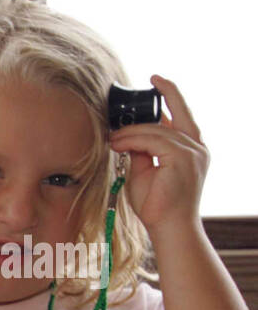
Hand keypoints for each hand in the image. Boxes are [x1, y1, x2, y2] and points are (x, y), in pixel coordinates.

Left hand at [108, 75, 207, 232]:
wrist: (168, 227)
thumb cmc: (156, 205)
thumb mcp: (145, 172)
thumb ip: (141, 152)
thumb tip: (127, 136)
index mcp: (191, 149)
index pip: (181, 116)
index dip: (170, 97)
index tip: (156, 82)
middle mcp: (196, 147)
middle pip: (177, 113)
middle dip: (162, 95)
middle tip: (146, 83)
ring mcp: (192, 152)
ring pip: (157, 129)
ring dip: (131, 131)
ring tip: (112, 138)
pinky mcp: (182, 158)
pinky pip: (153, 140)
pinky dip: (132, 140)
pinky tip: (118, 143)